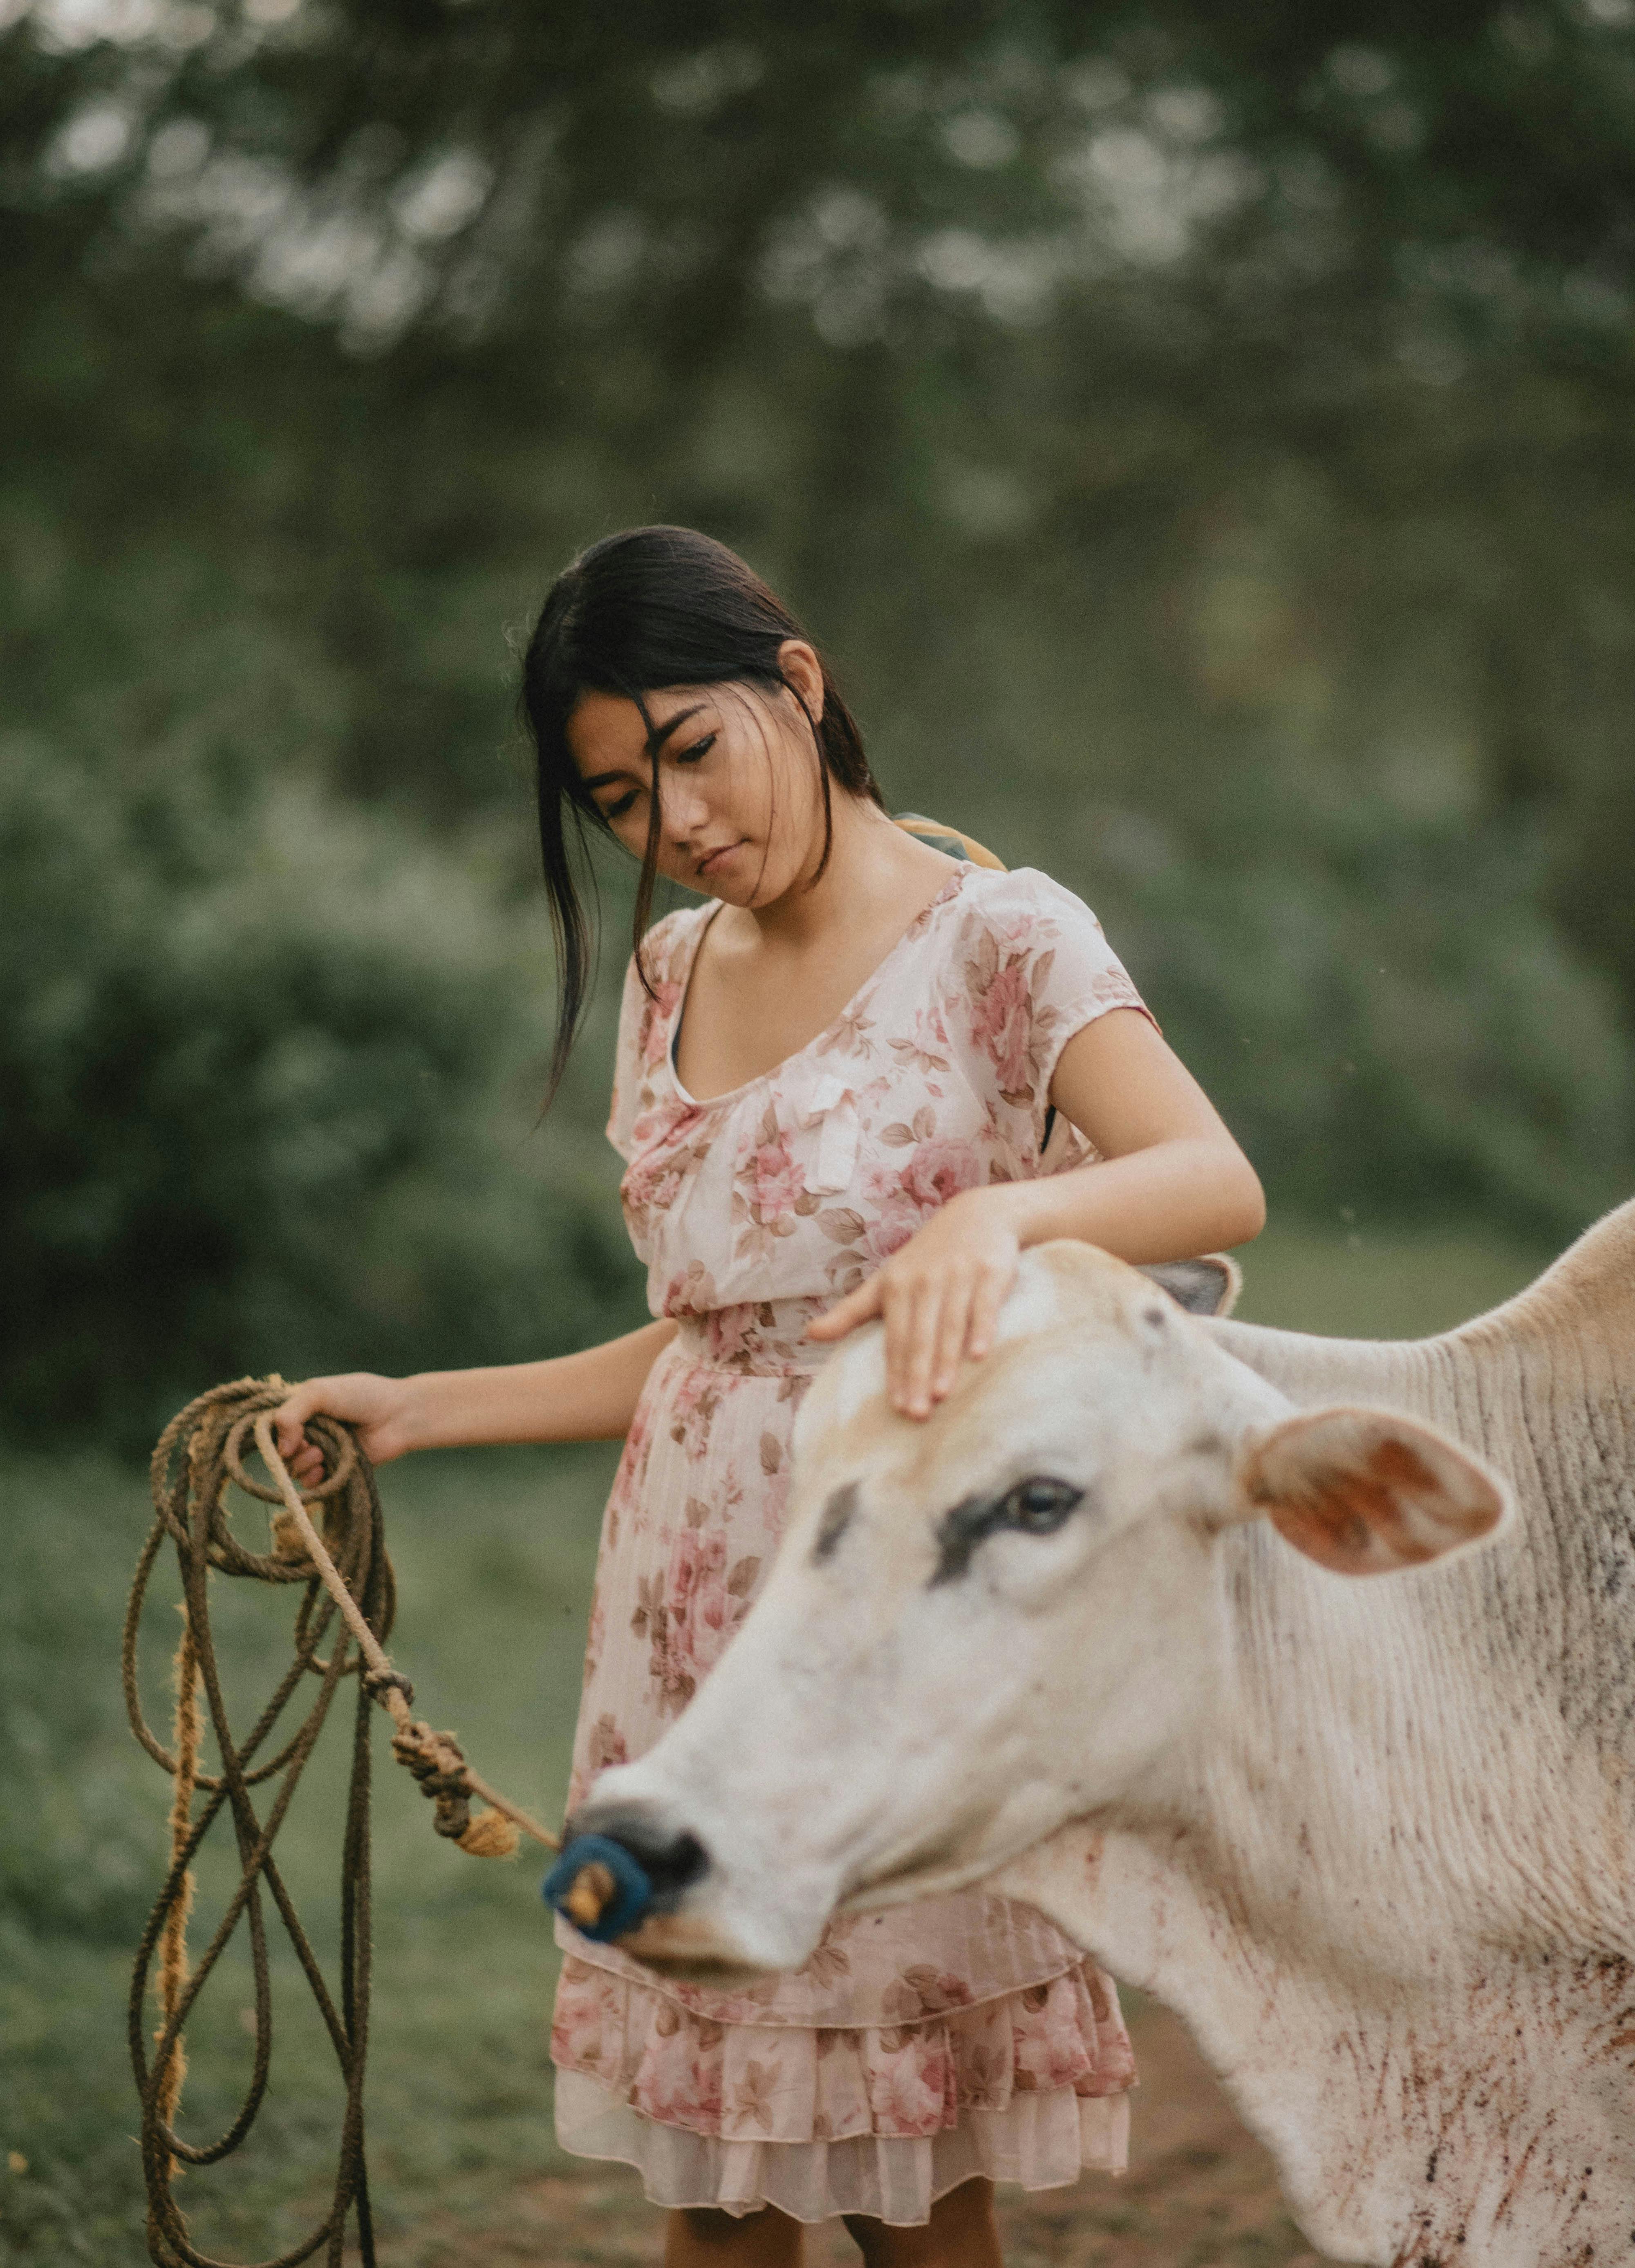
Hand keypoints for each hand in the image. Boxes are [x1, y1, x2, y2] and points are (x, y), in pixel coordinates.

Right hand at [272, 1373, 417, 1487]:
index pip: (271, 1426)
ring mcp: (321, 1451)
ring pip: (293, 1468)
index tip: (284, 1434)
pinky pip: (311, 1483)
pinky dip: (313, 1478)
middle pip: (280, 1450)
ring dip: (303, 1463)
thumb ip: (291, 1413)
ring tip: (321, 1453)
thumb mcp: (320, 1392)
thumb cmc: (364, 1396)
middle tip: (309, 1443)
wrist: (399, 1415)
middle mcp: (308, 1431)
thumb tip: (281, 1447)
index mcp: (302, 1409)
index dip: (271, 1433)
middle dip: (291, 1449)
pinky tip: (323, 1468)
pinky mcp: (335, 1470)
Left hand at [809, 1189, 1021, 1418]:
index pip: (894, 1338)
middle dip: (916, 1376)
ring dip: (945, 1361)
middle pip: (919, 1336)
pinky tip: (979, 1356)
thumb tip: (809, 1335)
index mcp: (896, 1285)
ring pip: (950, 1325)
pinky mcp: (989, 1272)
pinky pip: (984, 1306)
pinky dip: (981, 1329)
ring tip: (942, 1395)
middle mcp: (925, 1280)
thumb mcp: (885, 1280)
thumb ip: (851, 1311)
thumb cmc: (925, 1258)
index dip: (895, 1374)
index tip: (897, 1408)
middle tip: (917, 1414)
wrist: (976, 1215)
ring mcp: (958, 1275)